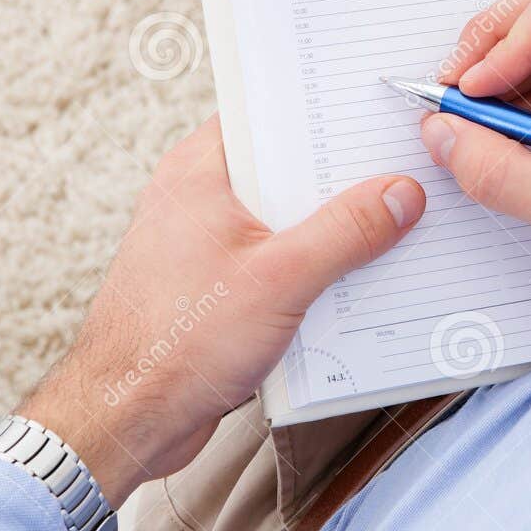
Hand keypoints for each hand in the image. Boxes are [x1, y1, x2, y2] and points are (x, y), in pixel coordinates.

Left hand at [18, 116, 425, 506]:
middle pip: (288, 170)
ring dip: (333, 234)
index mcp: (202, 171)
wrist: (128, 419)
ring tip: (391, 234)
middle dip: (343, 180)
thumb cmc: (176, 344)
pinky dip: (315, 272)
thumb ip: (347, 231)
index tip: (377, 113)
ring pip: (288, 221)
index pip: (270, 115)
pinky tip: (354, 287)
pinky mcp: (218, 288)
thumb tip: (400, 194)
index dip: (324, 111)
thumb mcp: (281, 278)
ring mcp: (208, 244)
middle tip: (402, 176)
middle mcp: (200, 198)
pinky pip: (280, 264)